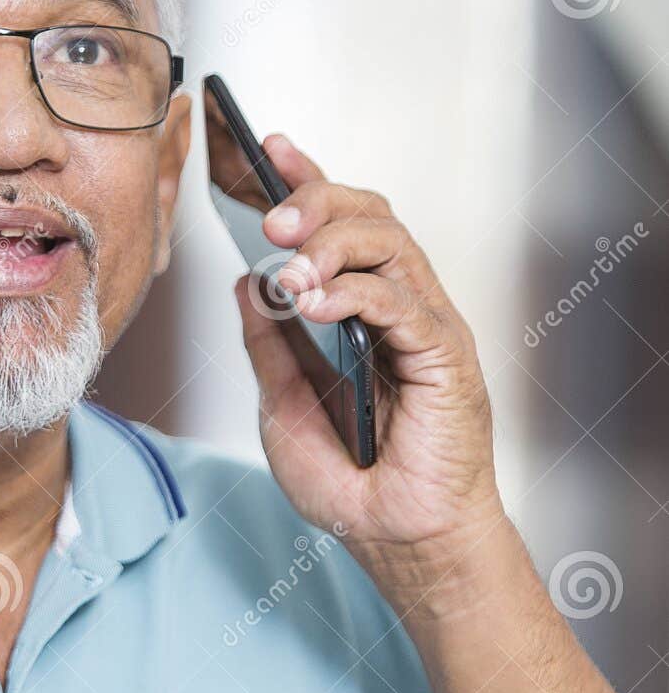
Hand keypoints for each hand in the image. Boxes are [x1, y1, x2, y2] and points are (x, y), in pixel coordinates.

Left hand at [235, 133, 505, 607]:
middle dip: (317, 201)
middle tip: (270, 218)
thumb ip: (268, 345)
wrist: (397, 543)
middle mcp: (401, 309)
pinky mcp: (446, 357)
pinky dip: (355, 292)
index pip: (341, 226)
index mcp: (363, 313)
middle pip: (371, 217)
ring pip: (391, 243)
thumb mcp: (282, 407)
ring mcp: (428, 328)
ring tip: (288, 266)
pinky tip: (314, 303)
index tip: (267, 149)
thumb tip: (245, 282)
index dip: (309, 180)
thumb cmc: (352, 484)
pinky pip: (402, 301)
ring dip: (332, 243)